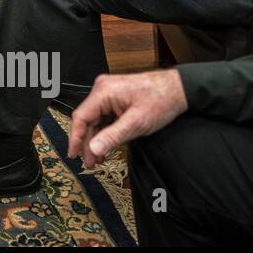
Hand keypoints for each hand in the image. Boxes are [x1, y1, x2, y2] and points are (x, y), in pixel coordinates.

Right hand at [68, 69, 187, 168]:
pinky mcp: (115, 98)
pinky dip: (104, 132)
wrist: (178, 90)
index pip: (81, 117)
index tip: (73, 154)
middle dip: (88, 143)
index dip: (76, 138)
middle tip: (90, 163)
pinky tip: (105, 146)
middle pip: (87, 120)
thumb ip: (112, 136)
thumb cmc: (161, 100)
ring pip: (95, 120)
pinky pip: (104, 117)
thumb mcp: (136, 123)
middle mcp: (102, 90)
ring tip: (98, 159)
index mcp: (103, 92)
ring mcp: (108, 93)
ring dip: (96, 139)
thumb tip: (93, 149)